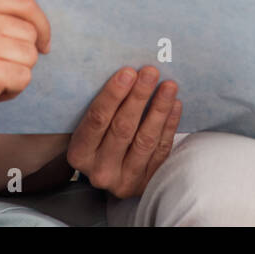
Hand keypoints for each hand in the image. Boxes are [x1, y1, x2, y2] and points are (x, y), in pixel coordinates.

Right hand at [66, 66, 182, 198]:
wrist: (105, 170)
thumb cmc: (95, 138)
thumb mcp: (84, 126)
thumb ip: (97, 106)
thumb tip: (123, 72)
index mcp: (79, 154)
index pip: (97, 120)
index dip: (113, 95)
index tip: (128, 72)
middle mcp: (100, 170)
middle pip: (122, 128)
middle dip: (139, 97)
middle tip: (151, 72)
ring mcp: (125, 179)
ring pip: (145, 140)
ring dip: (159, 109)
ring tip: (168, 86)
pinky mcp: (146, 181)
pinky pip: (161, 149)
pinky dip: (169, 125)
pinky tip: (174, 105)